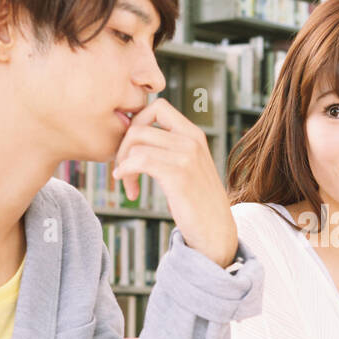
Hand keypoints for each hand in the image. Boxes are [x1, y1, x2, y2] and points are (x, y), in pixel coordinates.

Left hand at [111, 98, 237, 268]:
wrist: (216, 231)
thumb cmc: (197, 203)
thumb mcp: (188, 167)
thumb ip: (170, 149)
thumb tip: (136, 137)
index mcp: (194, 134)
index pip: (158, 106)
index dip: (136, 122)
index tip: (131, 147)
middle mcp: (192, 140)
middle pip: (139, 125)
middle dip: (122, 147)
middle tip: (123, 170)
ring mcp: (187, 156)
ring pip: (136, 142)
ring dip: (123, 163)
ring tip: (128, 184)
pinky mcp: (179, 174)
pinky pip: (140, 160)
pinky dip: (127, 172)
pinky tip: (130, 189)